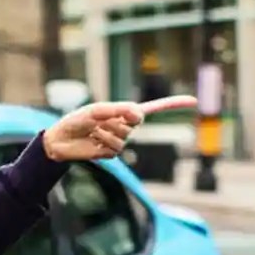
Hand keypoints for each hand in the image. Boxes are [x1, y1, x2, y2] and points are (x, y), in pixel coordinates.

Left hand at [42, 95, 197, 161]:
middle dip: (116, 119)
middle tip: (98, 121)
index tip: (193, 100)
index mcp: (123, 112)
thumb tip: (140, 114)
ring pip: (125, 136)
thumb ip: (118, 110)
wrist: (61, 140)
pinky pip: (116, 147)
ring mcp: (121, 141)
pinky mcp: (113, 154)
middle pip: (135, 121)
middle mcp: (125, 126)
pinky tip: (93, 143)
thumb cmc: (77, 121)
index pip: (153, 108)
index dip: (173, 104)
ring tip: (93, 132)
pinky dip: (102, 143)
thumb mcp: (96, 110)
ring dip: (106, 132)